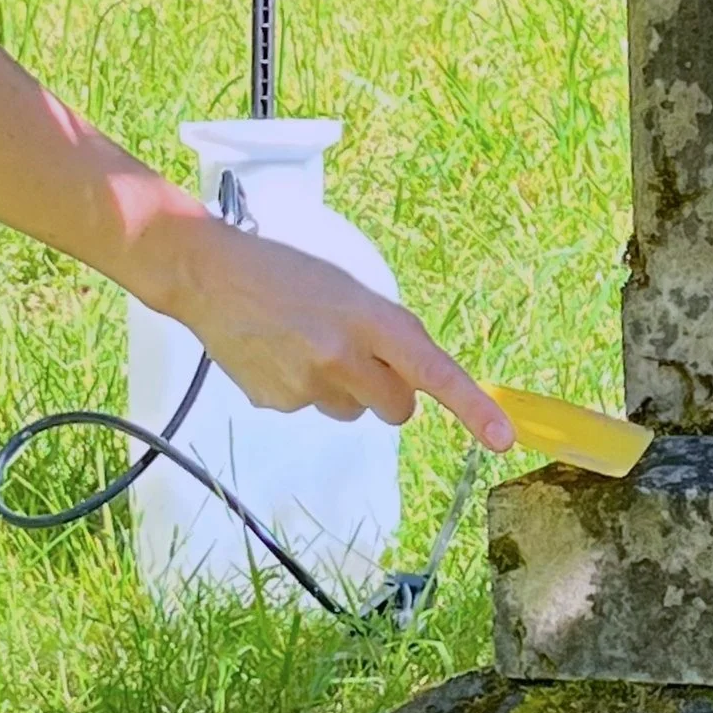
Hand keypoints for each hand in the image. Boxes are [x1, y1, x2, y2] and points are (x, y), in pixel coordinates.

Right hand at [162, 224, 515, 450]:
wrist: (209, 276)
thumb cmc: (285, 274)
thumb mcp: (348, 290)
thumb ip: (384, 333)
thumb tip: (410, 381)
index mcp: (369, 318)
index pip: (432, 371)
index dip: (472, 407)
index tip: (503, 438)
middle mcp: (343, 357)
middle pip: (397, 409)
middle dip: (390, 392)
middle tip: (359, 356)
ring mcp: (307, 385)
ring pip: (352, 411)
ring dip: (343, 388)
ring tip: (305, 345)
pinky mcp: (277, 403)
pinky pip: (311, 408)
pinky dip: (302, 387)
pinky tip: (278, 354)